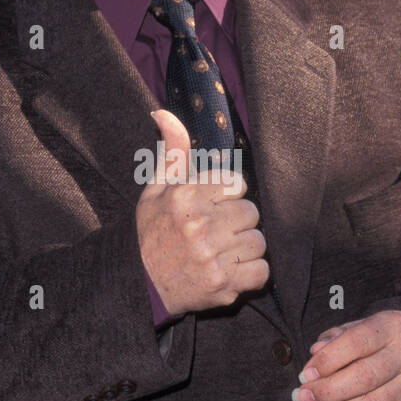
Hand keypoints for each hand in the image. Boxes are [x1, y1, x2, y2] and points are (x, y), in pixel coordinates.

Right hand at [135, 109, 269, 316]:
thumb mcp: (156, 190)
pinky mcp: (223, 285)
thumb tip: (164, 114)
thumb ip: (172, 153)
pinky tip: (231, 272)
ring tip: (223, 253)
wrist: (139, 286)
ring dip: (246, 249)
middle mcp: (200, 225)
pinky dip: (251, 275)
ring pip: (259, 242)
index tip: (214, 208)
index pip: (237, 184)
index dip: (229, 196)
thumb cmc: (151, 234)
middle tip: (218, 234)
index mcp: (186, 197)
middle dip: (238, 223)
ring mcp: (213, 256)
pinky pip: (261, 272)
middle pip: (251, 213)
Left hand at [292, 310, 400, 400]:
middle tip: (300, 400)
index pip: (357, 342)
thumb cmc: (372, 343)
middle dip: (327, 392)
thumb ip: (334, 339)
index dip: (328, 360)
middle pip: (365, 377)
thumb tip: (315, 354)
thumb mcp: (354, 330)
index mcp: (393, 325)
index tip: (304, 376)